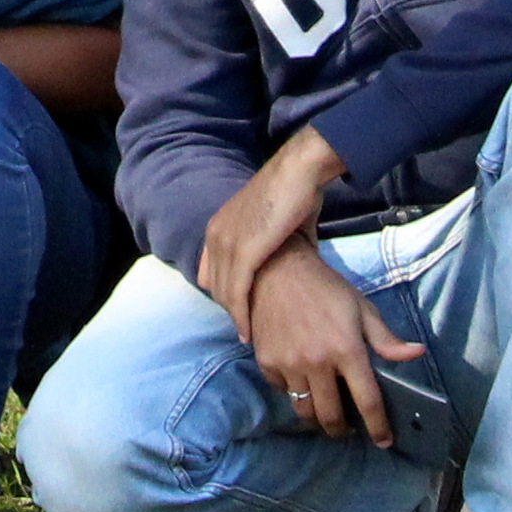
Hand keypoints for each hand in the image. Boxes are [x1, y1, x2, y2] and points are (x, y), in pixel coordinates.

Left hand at [194, 125, 342, 329]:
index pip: (210, 271)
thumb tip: (294, 265)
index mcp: (219, 226)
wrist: (301, 172)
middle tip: (249, 331)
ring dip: (235, 319)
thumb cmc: (296, 195)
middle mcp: (215, 235)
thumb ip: (276, 249)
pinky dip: (241, 316)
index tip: (242, 311)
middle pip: (214, 286)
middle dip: (230, 310)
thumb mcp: (278, 226)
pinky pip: (236, 293)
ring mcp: (226, 243)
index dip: (225, 292)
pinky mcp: (243, 251)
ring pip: (223, 294)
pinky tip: (248, 333)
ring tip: (250, 339)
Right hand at [242, 241, 421, 445]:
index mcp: (347, 349)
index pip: (367, 400)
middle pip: (331, 417)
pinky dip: (294, 393)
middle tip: (349, 429)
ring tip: (326, 413)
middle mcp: (317, 361)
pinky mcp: (267, 363)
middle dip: (342, 431)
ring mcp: (289, 364)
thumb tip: (417, 353)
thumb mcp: (361, 309)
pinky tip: (303, 383)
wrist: (277, 271)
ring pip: (304, 410)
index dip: (378, 426)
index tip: (384, 440)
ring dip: (318, 418)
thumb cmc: (325, 290)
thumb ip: (386, 339)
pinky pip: (283, 392)